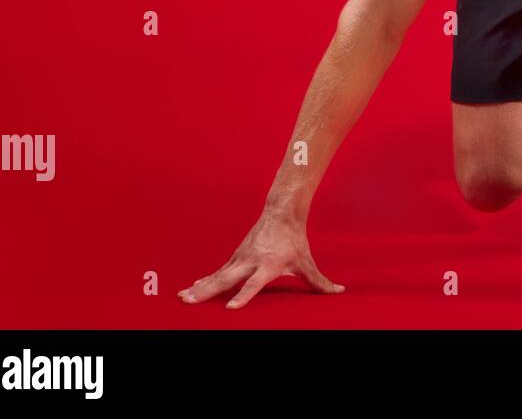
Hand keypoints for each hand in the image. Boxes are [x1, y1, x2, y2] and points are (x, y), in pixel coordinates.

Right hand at [178, 210, 345, 309]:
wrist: (282, 213)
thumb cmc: (294, 240)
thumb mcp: (306, 262)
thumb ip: (319, 282)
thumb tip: (339, 292)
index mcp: (267, 265)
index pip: (254, 284)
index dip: (244, 296)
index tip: (231, 308)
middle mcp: (250, 262)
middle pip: (226, 279)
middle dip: (207, 291)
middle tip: (189, 301)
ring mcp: (240, 258)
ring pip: (217, 275)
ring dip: (199, 287)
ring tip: (182, 298)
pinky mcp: (235, 257)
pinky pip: (218, 271)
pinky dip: (204, 280)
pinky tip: (191, 288)